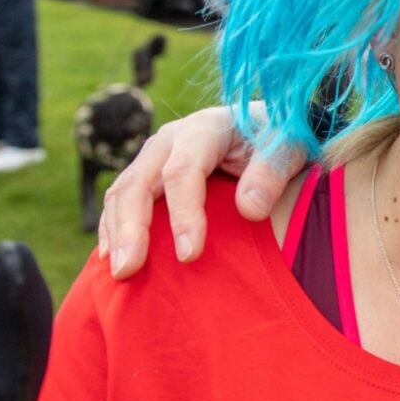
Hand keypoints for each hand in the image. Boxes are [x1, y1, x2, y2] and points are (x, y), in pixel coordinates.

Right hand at [97, 102, 302, 278]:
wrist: (267, 127)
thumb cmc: (280, 139)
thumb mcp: (289, 147)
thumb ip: (272, 173)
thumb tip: (250, 209)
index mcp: (205, 129)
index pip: (183, 171)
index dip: (183, 214)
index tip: (189, 255)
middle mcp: (171, 139)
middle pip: (139, 182)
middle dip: (131, 228)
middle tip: (129, 270)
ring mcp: (155, 156)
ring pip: (122, 191)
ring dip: (115, 232)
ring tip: (118, 273)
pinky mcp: (148, 173)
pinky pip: (119, 199)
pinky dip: (113, 228)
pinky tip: (111, 258)